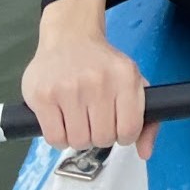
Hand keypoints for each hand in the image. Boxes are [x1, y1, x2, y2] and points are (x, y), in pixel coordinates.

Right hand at [20, 0, 157, 157]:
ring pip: (78, 141)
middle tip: (95, 120)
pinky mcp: (43, 95)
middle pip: (103, 139)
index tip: (117, 127)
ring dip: (79, 137)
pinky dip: (60, 138)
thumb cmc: (103, 64)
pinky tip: (63, 121)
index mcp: (125, 77)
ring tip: (79, 119)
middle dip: (100, 136)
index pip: (130, 130)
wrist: (70, 36)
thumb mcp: (133, 82)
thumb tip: (145, 152)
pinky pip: (54, 139)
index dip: (124, 136)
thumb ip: (147, 118)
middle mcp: (98, 81)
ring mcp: (69, 88)